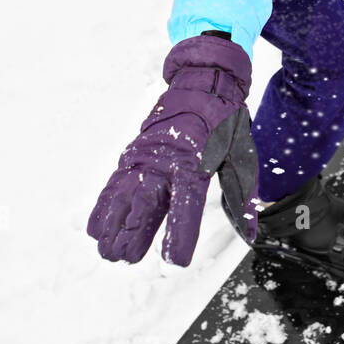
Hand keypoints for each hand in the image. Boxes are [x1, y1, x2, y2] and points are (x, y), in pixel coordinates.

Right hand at [87, 34, 259, 266]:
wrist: (202, 82)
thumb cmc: (223, 122)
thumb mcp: (240, 156)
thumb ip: (240, 195)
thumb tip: (249, 232)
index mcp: (194, 163)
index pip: (186, 205)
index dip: (179, 234)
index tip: (172, 261)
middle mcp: (165, 161)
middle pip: (146, 203)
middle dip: (134, 234)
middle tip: (125, 260)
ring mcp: (144, 157)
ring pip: (124, 195)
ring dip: (113, 225)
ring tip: (106, 251)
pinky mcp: (133, 154)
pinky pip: (114, 183)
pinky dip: (103, 206)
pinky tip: (94, 227)